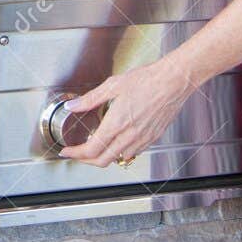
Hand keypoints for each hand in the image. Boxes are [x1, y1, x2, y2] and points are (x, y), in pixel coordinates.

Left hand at [57, 58, 195, 167]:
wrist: (173, 81)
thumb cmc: (147, 80)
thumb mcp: (113, 85)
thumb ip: (90, 99)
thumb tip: (73, 105)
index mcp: (117, 123)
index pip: (91, 149)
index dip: (76, 154)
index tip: (67, 151)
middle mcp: (129, 135)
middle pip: (103, 160)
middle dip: (86, 160)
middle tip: (78, 154)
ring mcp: (142, 139)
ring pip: (118, 159)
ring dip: (103, 157)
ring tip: (95, 147)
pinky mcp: (152, 138)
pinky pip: (133, 153)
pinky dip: (120, 153)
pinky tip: (117, 142)